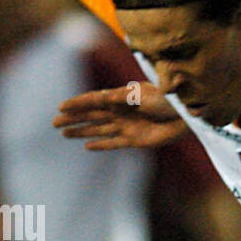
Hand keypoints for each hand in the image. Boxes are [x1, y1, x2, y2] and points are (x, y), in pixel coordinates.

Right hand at [53, 83, 187, 150]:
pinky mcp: (135, 140)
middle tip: (54, 123)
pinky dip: (101, 144)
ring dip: (82, 131)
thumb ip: (123, 97)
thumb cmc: (166, 99)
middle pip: (91, 115)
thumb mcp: (143, 94)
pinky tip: (87, 146)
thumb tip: (104, 97)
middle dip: (73, 119)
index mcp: (121, 96)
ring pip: (98, 129)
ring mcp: (127, 126)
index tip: (61, 107)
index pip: (93, 100)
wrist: (186, 114)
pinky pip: (113, 143)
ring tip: (64, 134)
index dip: (77, 103)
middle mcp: (120, 111)